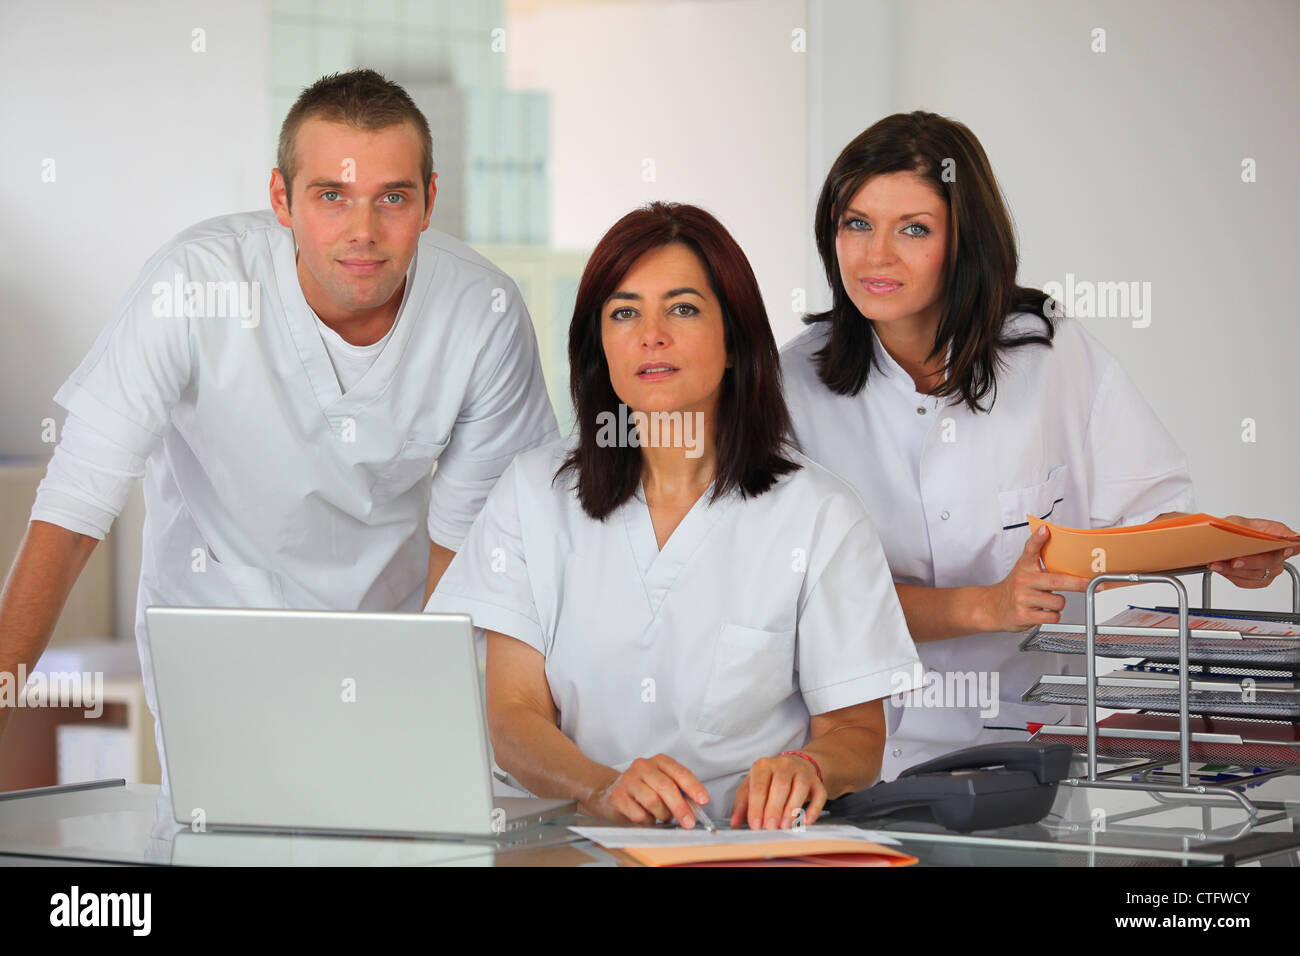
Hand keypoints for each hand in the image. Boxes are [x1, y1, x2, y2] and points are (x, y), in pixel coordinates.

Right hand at [584, 754, 708, 826]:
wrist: (609, 791)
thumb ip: (678, 791)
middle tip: (688, 822)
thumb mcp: (661, 783)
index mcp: (658, 761)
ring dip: (662, 815)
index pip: (679, 772)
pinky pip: (639, 814)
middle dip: (680, 807)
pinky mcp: (618, 796)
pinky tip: (647, 818)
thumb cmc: (641, 788)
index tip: (703, 800)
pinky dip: (647, 821)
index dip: (693, 787)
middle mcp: (642, 767)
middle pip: (665, 787)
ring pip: (653, 801)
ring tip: (662, 817)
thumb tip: (695, 807)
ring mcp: (628, 780)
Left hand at [730, 753, 826, 829]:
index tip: (755, 824)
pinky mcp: (817, 781)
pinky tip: (806, 821)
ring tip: (784, 826)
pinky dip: (814, 809)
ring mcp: (802, 772)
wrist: (797, 765)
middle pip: (780, 785)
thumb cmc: (770, 779)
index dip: (757, 806)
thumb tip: (734, 823)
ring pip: (800, 788)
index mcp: (764, 765)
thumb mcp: (752, 785)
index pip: (759, 785)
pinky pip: (819, 794)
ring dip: (792, 809)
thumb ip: (743, 804)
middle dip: (774, 808)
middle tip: (770, 827)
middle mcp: (784, 765)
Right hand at [979, 525, 1091, 631]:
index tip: (1045, 531)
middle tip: (1092, 583)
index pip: (1031, 550)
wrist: (993, 607)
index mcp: (1025, 567)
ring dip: (1058, 604)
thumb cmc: (1016, 586)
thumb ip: (1037, 552)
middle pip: (1056, 581)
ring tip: (1048, 602)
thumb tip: (1047, 531)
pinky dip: (1052, 616)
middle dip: (1078, 584)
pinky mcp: (1025, 616)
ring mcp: (1023, 599)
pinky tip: (1042, 612)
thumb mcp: (1024, 567)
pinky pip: (1052, 617)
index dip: (1038, 539)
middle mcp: (1024, 581)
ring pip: (1058, 602)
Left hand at [1208, 516, 1297, 588]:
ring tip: (1217, 564)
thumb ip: (1241, 525)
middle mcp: (1279, 554)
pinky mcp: (1260, 579)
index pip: (1296, 543)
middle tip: (1235, 561)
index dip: (1294, 547)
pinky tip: (1220, 569)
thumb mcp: (1236, 522)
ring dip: (1234, 571)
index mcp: (1279, 535)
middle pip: (1272, 561)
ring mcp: (1271, 568)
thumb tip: (1242, 531)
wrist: (1221, 542)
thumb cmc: (1234, 530)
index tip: (1286, 548)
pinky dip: (1231, 576)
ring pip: (1257, 574)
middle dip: (1251, 562)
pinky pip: (1247, 582)